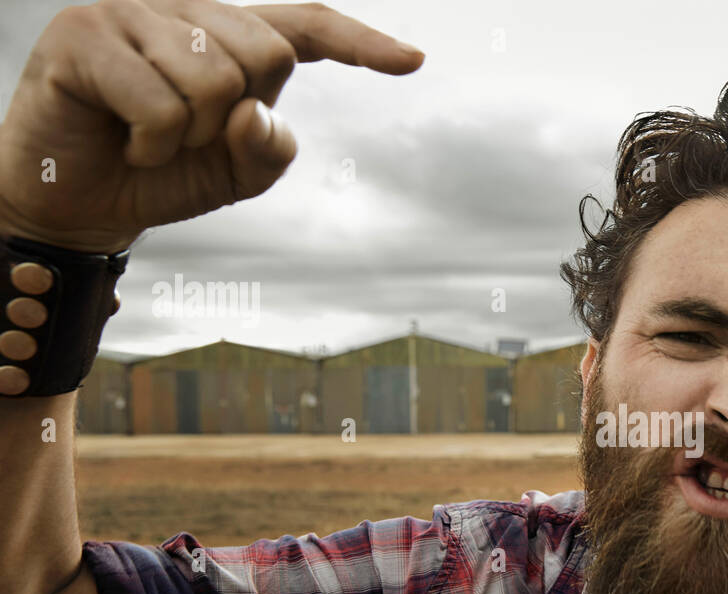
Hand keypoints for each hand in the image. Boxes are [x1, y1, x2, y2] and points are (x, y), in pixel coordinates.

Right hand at [0, 0, 422, 252]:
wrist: (76, 203)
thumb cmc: (159, 176)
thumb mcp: (235, 174)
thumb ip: (270, 149)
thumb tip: (254, 111)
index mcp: (227, 37)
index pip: (305, 27)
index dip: (361, 43)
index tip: (414, 61)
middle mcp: (183, 11)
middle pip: (266, 53)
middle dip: (236, 115)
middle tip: (186, 135)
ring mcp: (131, 13)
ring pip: (213, 80)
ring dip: (186, 135)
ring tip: (146, 136)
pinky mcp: (83, 33)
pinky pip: (161, 104)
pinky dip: (150, 142)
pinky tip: (121, 138)